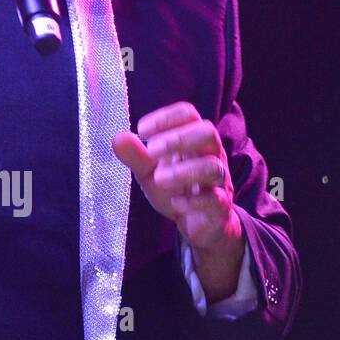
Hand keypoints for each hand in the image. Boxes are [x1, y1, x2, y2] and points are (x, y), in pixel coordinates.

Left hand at [112, 100, 243, 266]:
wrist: (197, 224)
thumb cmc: (175, 189)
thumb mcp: (149, 172)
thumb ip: (136, 156)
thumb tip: (118, 138)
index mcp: (193, 141)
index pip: (188, 115)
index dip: (166, 117)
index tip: (141, 130)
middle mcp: (210, 156)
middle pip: (208, 132)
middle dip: (178, 138)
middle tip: (151, 150)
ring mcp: (219, 181)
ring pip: (213, 167)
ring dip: (183, 171)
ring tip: (159, 179)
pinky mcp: (220, 207)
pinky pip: (216, 199)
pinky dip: (194, 201)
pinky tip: (175, 203)